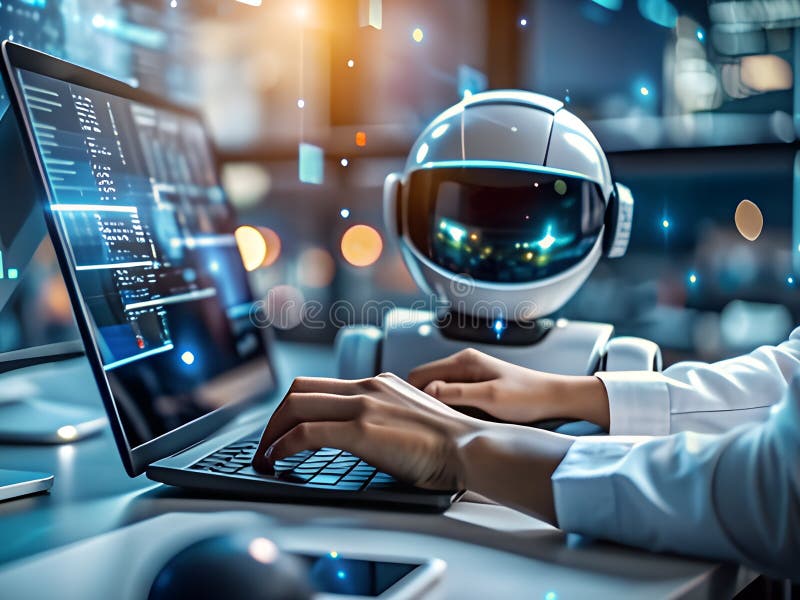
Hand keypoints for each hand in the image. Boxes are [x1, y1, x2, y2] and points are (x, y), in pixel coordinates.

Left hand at [251, 372, 483, 489]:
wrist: (470, 447)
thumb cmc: (448, 443)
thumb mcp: (409, 418)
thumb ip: (383, 417)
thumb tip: (362, 436)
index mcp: (378, 384)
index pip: (320, 386)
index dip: (292, 407)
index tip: (282, 429)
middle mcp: (367, 387)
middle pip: (300, 390)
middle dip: (274, 418)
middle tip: (266, 443)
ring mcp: (363, 405)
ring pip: (296, 406)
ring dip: (272, 432)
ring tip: (265, 456)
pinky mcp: (362, 429)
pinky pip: (306, 432)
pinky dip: (283, 446)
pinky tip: (278, 460)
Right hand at [408, 348, 609, 428]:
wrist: (554, 399)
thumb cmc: (527, 398)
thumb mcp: (489, 398)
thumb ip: (456, 393)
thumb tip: (426, 392)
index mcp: (463, 361)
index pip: (418, 375)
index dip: (412, 396)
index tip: (415, 417)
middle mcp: (463, 364)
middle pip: (424, 382)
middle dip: (421, 401)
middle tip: (427, 424)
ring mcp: (468, 374)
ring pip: (436, 390)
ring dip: (435, 406)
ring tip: (442, 424)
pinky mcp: (475, 386)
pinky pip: (449, 395)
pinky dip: (448, 408)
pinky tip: (456, 422)